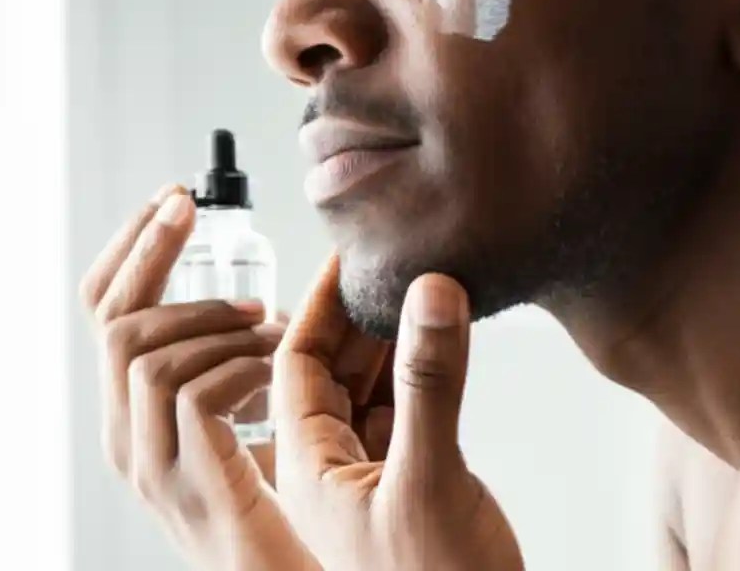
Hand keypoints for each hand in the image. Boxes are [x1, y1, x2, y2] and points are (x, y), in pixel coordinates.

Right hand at [79, 186, 317, 570]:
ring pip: (146, 355)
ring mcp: (151, 464)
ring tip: (268, 324)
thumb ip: (225, 373)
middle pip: (114, 325)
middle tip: (199, 217)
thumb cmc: (277, 500)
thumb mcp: (238, 423)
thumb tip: (251, 308)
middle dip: (155, 254)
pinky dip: (239, 366)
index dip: (131, 250)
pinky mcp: (192, 483)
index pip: (103, 316)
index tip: (173, 200)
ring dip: (213, 320)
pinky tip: (274, 368)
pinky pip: (194, 395)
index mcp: (130, 415)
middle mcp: (124, 438)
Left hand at [273, 256, 524, 570]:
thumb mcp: (431, 478)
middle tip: (394, 260)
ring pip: (369, 388)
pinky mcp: (413, 483)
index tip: (350, 256)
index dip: (318, 305)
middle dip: (358, 314)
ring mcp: (373, 475)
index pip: (295, 364)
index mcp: (310, 467)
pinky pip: (405, 410)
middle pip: (329, 370)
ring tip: (421, 286)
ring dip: (390, 340)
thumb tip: (428, 291)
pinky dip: (420, 372)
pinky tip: (443, 340)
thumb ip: (430, 383)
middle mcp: (332, 466)